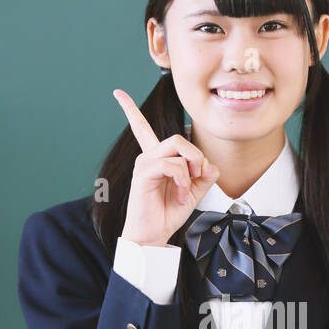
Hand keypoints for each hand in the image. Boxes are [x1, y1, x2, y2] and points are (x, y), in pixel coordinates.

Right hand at [112, 89, 220, 245]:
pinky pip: (171, 164)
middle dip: (196, 155)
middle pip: (177, 137)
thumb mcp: (193, 192)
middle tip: (199, 176)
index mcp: (157, 159)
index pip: (141, 127)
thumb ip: (203, 176)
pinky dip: (183, 179)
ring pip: (177, 147)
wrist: (154, 235)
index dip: (130, 110)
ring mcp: (144, 164)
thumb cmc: (168, 213)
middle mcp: (148, 157)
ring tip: (187, 189)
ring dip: (191, 168)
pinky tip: (180, 194)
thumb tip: (211, 165)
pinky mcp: (143, 174)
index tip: (117, 93)